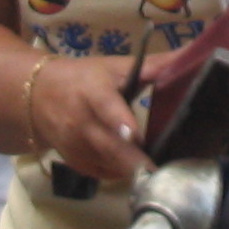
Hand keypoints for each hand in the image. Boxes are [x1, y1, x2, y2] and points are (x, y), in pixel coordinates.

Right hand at [28, 55, 150, 181]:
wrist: (38, 95)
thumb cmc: (85, 78)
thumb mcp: (114, 67)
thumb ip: (152, 66)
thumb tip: (189, 56)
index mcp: (93, 91)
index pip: (105, 107)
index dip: (119, 121)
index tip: (135, 134)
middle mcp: (81, 121)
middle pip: (107, 145)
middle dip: (132, 160)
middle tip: (156, 170)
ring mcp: (75, 145)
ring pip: (106, 164)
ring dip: (131, 170)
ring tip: (154, 173)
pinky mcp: (74, 161)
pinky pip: (102, 173)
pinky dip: (120, 173)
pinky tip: (135, 169)